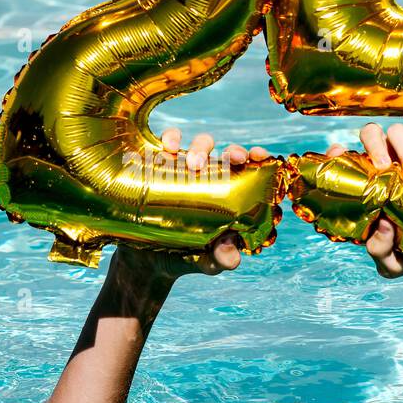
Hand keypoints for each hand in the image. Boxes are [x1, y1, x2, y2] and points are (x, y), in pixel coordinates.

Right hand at [115, 128, 271, 280]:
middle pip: (226, 154)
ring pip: (199, 145)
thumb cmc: (184, 258)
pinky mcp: (160, 168)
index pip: (249, 171)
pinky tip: (166, 148)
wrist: (146, 263)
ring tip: (191, 163)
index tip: (256, 155)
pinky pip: (166, 145)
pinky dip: (169, 138)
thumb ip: (219, 259)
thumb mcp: (204, 261)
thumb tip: (232, 259)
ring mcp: (185, 171)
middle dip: (231, 151)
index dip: (256, 157)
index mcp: (228, 195)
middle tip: (231, 159)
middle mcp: (209, 178)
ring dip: (199, 147)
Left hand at [326, 122, 402, 281]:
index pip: (343, 159)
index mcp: (365, 187)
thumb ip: (379, 250)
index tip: (338, 153)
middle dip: (374, 144)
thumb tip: (383, 223)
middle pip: (370, 133)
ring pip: (399, 132)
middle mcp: (384, 168)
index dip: (335, 152)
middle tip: (386, 167)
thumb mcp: (391, 263)